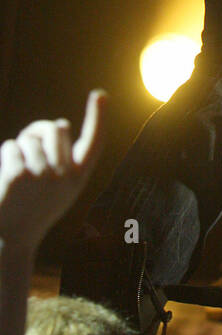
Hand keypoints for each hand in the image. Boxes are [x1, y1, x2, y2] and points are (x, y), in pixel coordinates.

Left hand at [0, 90, 107, 252]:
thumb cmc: (35, 208)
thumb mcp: (60, 187)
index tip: (100, 94)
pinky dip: (5, 156)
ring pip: (30, 138)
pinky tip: (5, 177)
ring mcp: (42, 175)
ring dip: (20, 147)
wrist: (11, 240)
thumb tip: (60, 124)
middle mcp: (64, 175)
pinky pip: (11, 146)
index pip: (94, 142)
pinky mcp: (18, 175)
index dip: (98, 117)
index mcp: (79, 177)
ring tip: (16, 172)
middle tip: (28, 145)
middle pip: (56, 128)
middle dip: (40, 131)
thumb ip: (65, 158)